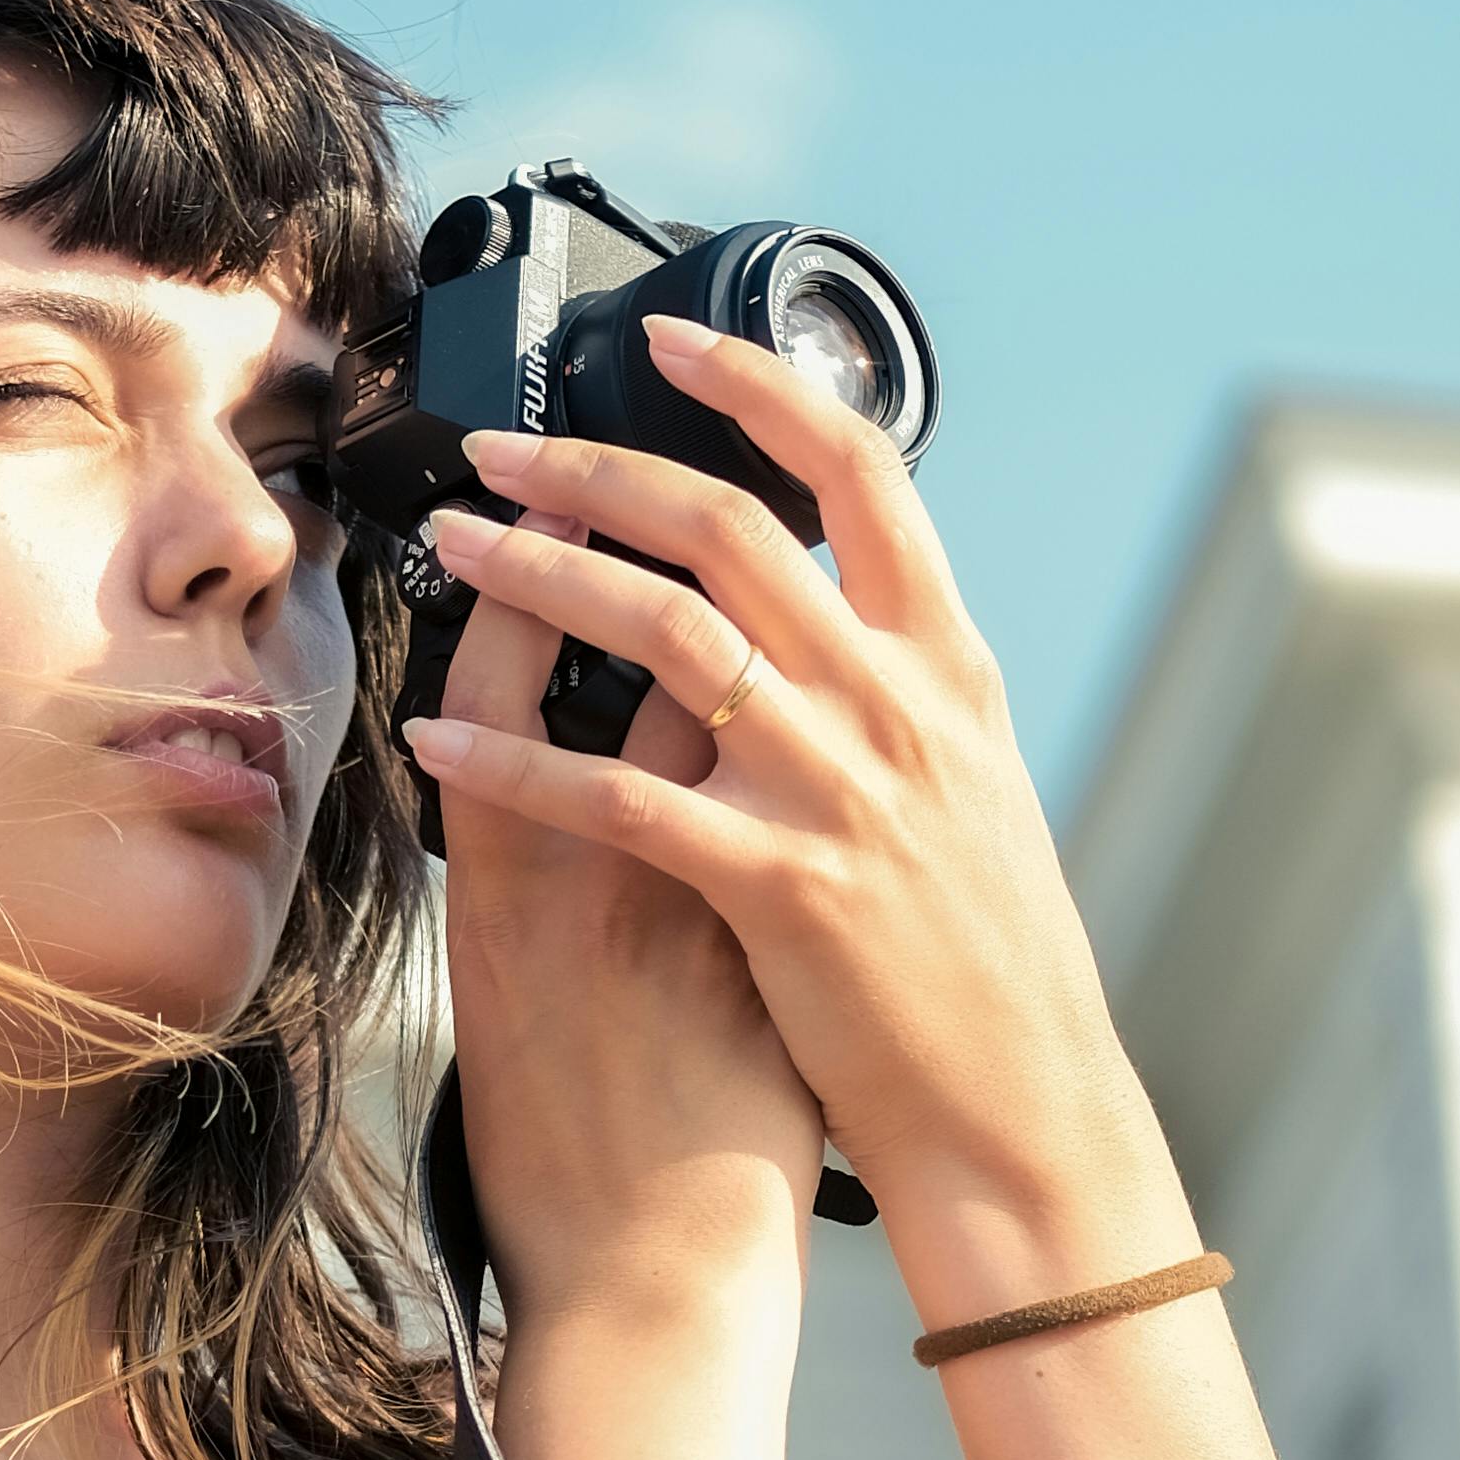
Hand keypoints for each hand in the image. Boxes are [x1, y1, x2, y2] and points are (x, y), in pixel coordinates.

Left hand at [415, 323, 1188, 1315]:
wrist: (1022, 1113)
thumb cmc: (987, 971)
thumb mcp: (975, 797)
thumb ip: (903, 699)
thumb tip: (833, 622)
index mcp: (948, 672)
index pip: (863, 477)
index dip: (761, 390)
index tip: (669, 346)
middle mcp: (899, 708)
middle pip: (734, 527)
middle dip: (599, 469)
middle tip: (499, 448)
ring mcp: (841, 792)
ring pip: (669, 634)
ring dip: (543, 577)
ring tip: (457, 545)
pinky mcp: (780, 887)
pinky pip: (621, 802)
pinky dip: (518, 766)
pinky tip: (438, 744)